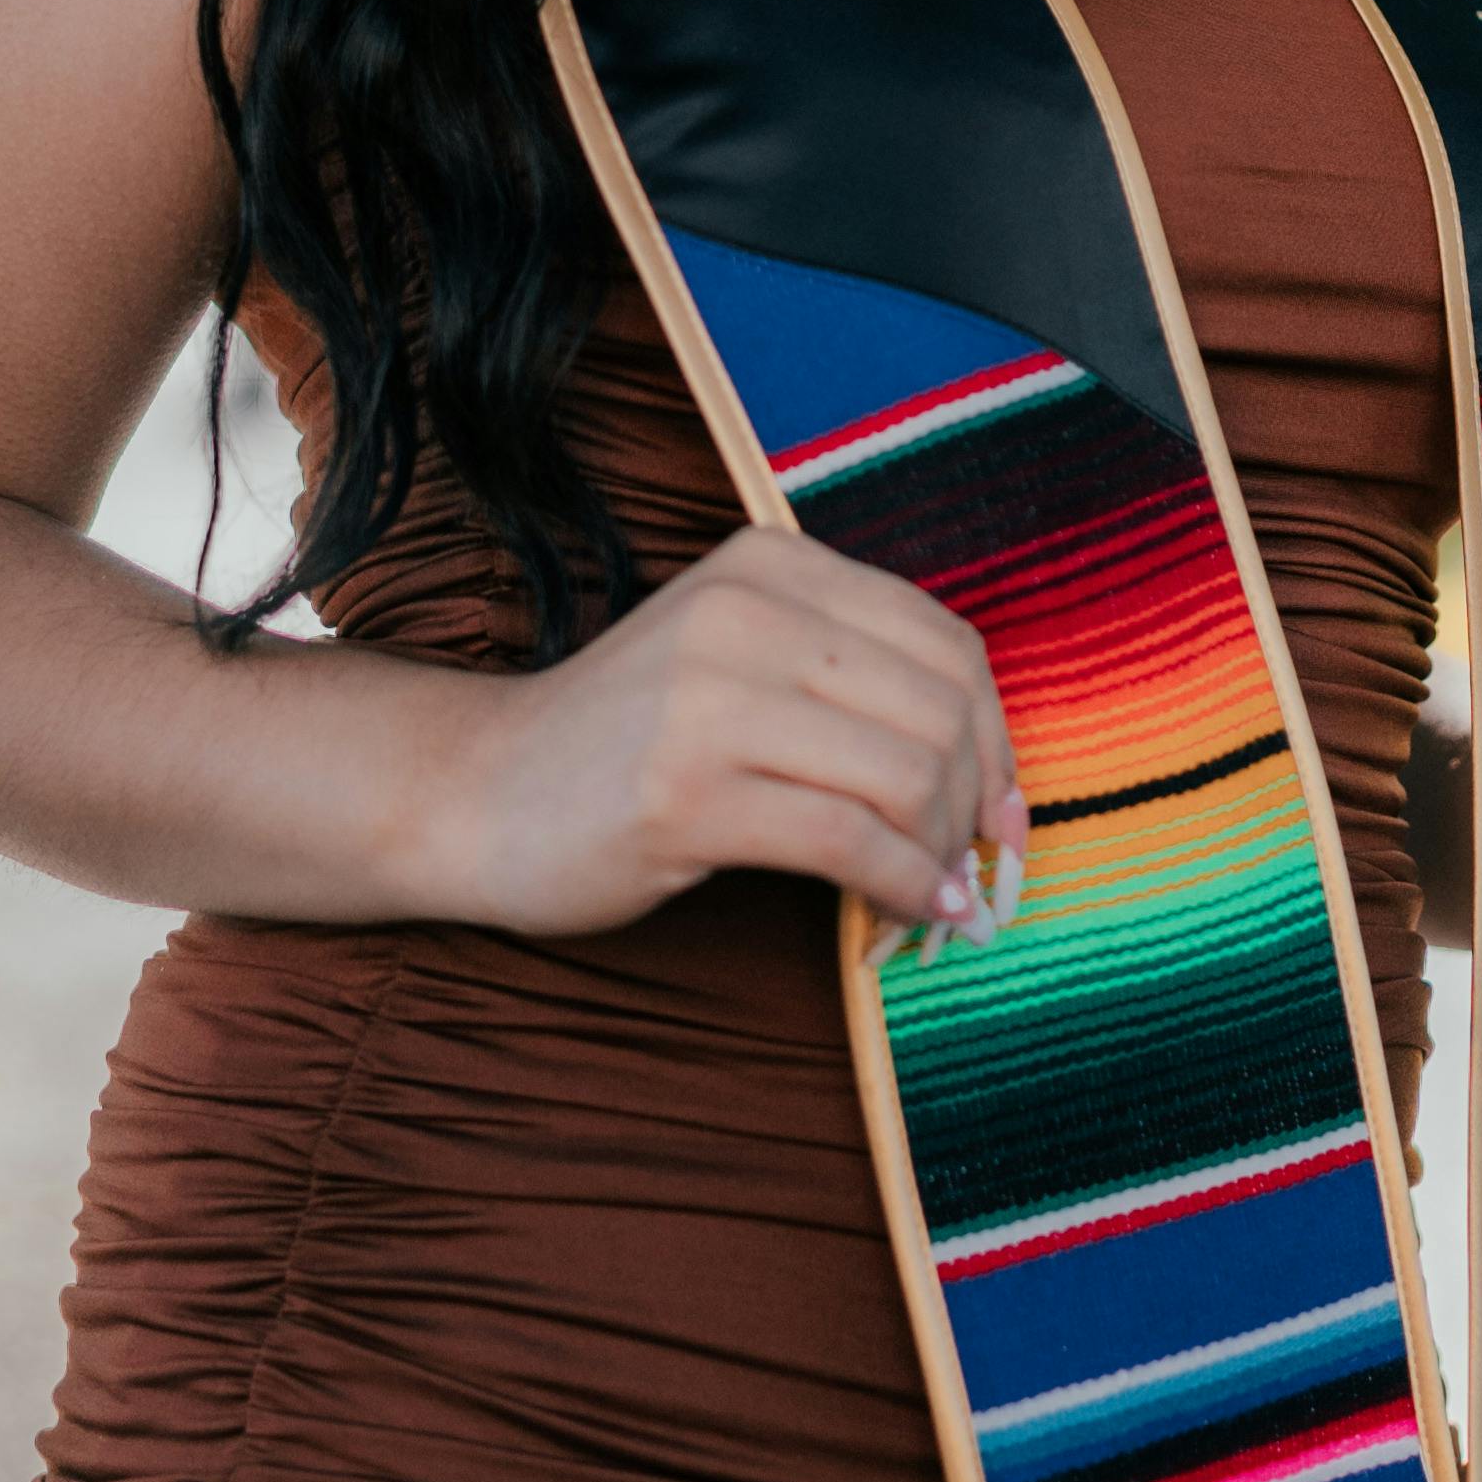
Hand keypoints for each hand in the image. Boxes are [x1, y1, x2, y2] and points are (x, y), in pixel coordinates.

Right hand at [433, 523, 1026, 951]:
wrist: (475, 790)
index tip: (1006, 813)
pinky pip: (848, 840)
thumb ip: (851, 682)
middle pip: (940, 712)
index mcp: (772, 566)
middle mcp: (748, 611)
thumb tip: (997, 779)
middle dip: (975, 808)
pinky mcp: (687, 790)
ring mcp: (712, 696)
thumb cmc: (627, 744)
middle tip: (968, 872)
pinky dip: (903, 887)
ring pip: (907, 775)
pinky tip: (906, 915)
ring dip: (941, 855)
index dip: (998, 739)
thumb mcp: (739, 661)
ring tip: (931, 897)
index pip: (946, 644)